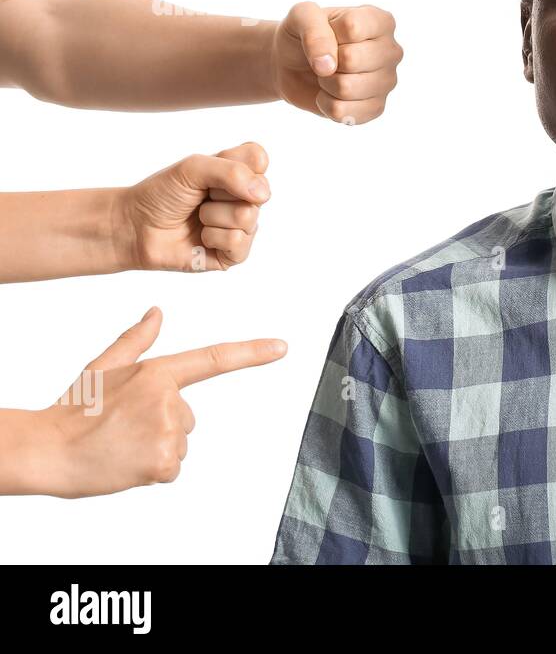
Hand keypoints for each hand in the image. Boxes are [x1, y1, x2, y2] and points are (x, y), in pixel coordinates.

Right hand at [37, 306, 285, 497]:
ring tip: (121, 444)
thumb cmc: (74, 408)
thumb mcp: (104, 368)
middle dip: (161, 423)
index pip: (214, 359)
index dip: (252, 353)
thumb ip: (136, 342)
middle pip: (187, 415)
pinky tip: (125, 462)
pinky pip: (172, 467)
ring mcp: (167, 431)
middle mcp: (168, 399)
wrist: (47, 451)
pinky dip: (153, 470)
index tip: (282, 347)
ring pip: (180, 442)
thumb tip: (158, 313)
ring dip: (155, 447)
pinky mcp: (164, 462)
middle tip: (123, 427)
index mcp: (157, 373)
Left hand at [114, 142, 269, 271]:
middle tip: (200, 198)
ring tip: (198, 219)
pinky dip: (213, 238)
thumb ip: (232, 172)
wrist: (135, 226)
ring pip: (248, 217)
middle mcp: (244, 198)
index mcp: (237, 173)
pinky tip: (201, 237)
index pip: (259, 159)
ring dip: (213, 217)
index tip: (210, 174)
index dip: (237, 165)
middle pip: (258, 190)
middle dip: (220, 193)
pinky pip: (239, 242)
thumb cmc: (161, 195)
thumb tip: (262, 194)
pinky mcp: (234, 253)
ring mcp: (242, 226)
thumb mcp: (193, 169)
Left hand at [272, 3, 402, 124]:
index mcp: (380, 21)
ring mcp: (387, 82)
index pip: (352, 27)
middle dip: (327, 61)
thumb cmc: (302, 35)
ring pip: (347, 88)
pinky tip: (331, 94)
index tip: (327, 34)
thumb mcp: (301, 16)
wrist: (292, 65)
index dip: (328, 34)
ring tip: (328, 75)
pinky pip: (343, 112)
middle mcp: (391, 51)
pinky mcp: (376, 108)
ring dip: (326, 83)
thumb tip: (327, 66)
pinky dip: (326, 104)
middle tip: (326, 58)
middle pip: (352, 59)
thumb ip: (313, 30)